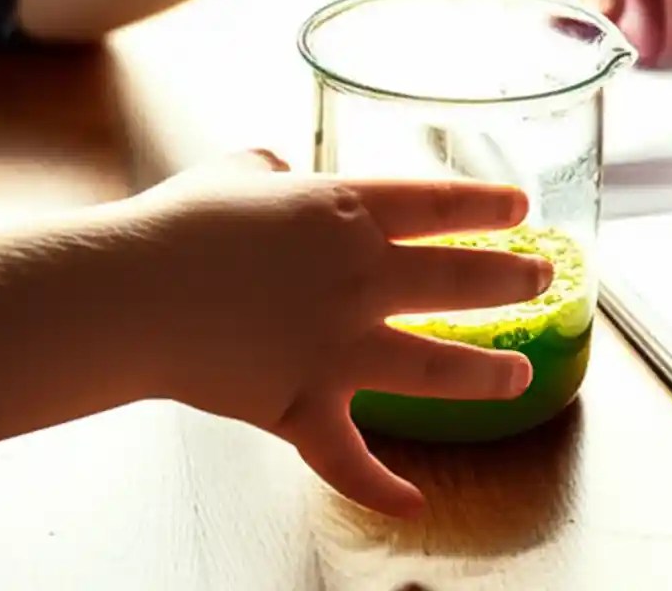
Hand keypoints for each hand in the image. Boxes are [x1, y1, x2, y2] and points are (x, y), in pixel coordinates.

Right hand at [118, 172, 550, 515]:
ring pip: (438, 367)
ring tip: (520, 377)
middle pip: (461, 279)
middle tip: (543, 281)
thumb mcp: (234, 173)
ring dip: (488, 374)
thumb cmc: (177, 225)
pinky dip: (381, 486)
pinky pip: (350, 459)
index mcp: (346, 213)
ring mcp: (339, 347)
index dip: (489, 206)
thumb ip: (270, 168)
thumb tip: (280, 168)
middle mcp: (360, 279)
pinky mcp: (304, 406)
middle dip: (513, 280)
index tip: (522, 209)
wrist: (129, 292)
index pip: (441, 204)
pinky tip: (415, 503)